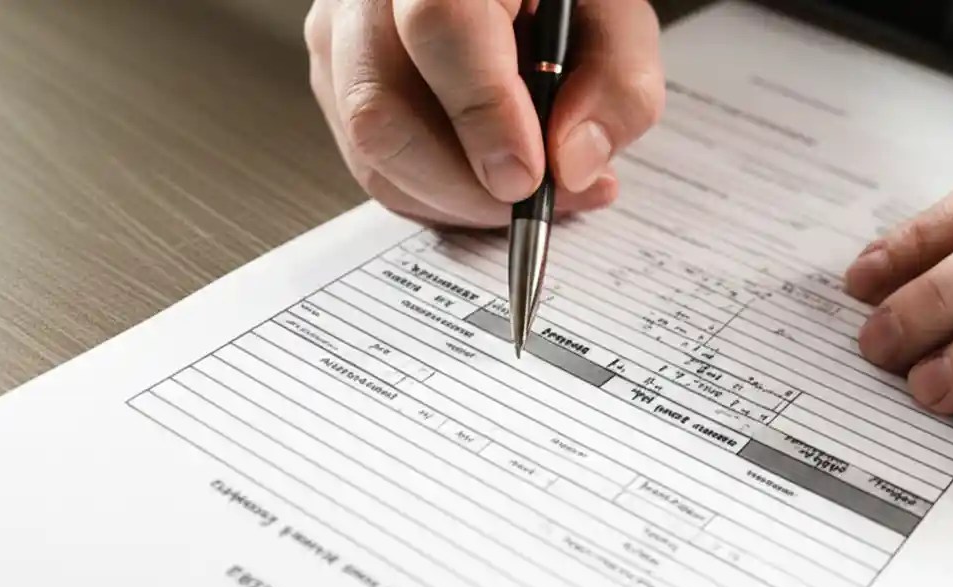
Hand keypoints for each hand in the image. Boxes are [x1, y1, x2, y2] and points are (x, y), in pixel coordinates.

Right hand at [304, 0, 664, 227]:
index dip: (483, 113)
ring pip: (371, 152)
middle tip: (536, 202)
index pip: (440, 26)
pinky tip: (490, 183)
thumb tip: (570, 166)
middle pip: (380, 107)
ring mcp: (341, 38)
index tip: (528, 177)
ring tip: (530, 192)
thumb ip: (617, 85)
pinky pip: (374, 168)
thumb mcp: (615, 18)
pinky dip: (437, 196)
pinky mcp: (336, 85)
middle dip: (466, 184)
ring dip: (458, 199)